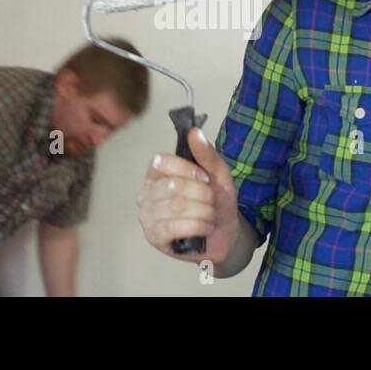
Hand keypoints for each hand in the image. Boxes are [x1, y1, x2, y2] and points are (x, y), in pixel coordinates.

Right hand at [136, 127, 240, 264]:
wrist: (224, 233)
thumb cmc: (216, 201)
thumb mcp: (218, 174)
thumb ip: (206, 153)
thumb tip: (194, 132)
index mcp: (157, 173)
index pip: (161, 161)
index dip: (188, 169)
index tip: (206, 178)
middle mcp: (146, 192)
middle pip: (173, 185)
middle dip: (202, 194)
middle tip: (211, 201)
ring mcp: (147, 216)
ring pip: (176, 206)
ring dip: (204, 212)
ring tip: (209, 215)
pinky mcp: (153, 236)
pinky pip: (174, 227)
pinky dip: (197, 227)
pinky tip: (204, 228)